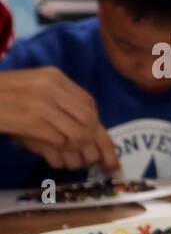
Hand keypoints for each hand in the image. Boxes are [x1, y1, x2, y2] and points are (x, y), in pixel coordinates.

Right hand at [0, 67, 118, 171]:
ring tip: (74, 157)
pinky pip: (60, 139)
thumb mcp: (32, 87)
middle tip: (94, 157)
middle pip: (89, 118)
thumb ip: (57, 98)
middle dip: (94, 140)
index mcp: (54, 76)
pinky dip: (62, 150)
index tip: (98, 141)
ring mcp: (42, 102)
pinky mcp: (31, 119)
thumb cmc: (1, 95)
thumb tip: (85, 123)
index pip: (89, 103)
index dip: (97, 124)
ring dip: (79, 148)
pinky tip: (57, 155)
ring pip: (79, 131)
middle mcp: (52, 86)